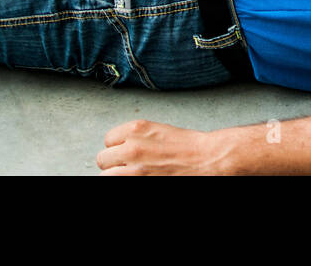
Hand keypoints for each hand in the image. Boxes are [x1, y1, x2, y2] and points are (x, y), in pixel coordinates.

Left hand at [97, 118, 229, 174]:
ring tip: (132, 174)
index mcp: (136, 128)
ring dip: (117, 175)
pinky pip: (118, 183)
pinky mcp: (139, 181)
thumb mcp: (158, 131)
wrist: (207, 158)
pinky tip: (141, 177)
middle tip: (129, 167)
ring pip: (106, 175)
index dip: (118, 148)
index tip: (126, 153)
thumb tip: (119, 149)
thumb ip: (136, 137)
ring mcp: (135, 168)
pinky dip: (125, 181)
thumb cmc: (187, 146)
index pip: (108, 140)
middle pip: (103, 159)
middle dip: (114, 164)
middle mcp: (132, 147)